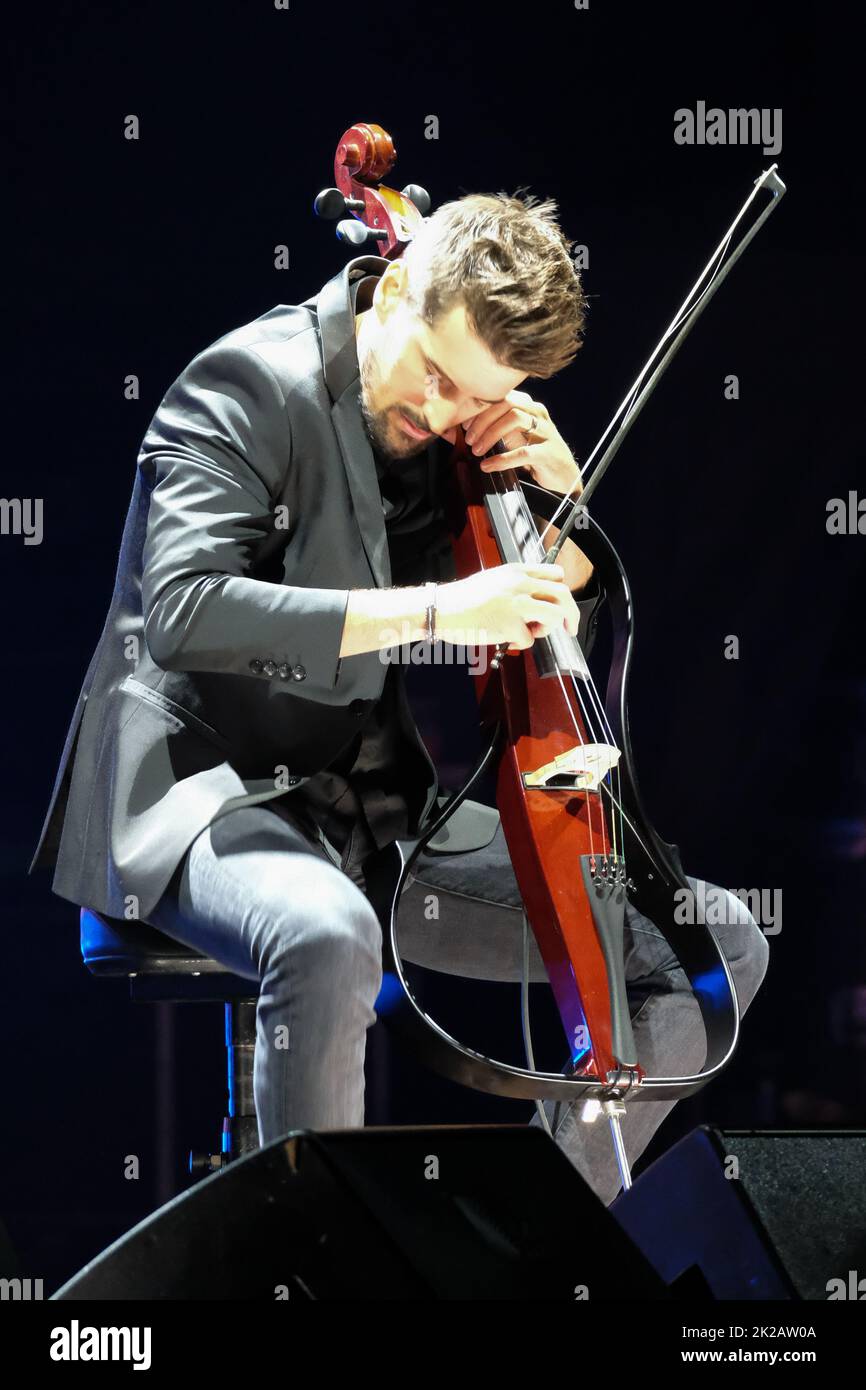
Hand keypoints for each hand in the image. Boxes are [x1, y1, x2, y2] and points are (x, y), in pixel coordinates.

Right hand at [436, 562, 579, 650]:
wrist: (442, 608)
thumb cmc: (464, 599)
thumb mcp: (494, 579)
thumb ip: (517, 585)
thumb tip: (539, 601)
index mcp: (517, 571)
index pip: (555, 573)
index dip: (563, 591)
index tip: (563, 605)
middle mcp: (520, 583)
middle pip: (562, 594)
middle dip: (571, 614)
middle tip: (569, 628)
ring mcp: (516, 603)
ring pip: (553, 616)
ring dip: (546, 629)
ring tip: (530, 632)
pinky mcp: (510, 623)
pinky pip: (528, 639)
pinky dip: (519, 642)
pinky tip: (505, 637)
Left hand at [463, 390, 582, 497]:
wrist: (563, 478)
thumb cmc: (534, 456)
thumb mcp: (513, 440)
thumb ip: (494, 432)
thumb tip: (463, 431)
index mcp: (528, 407)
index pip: (501, 396)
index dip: (479, 408)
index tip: (464, 423)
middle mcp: (538, 413)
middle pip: (506, 403)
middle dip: (483, 420)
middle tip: (468, 439)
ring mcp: (545, 431)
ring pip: (515, 419)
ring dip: (491, 434)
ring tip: (477, 451)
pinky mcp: (548, 452)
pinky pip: (523, 451)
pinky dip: (502, 459)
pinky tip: (489, 465)